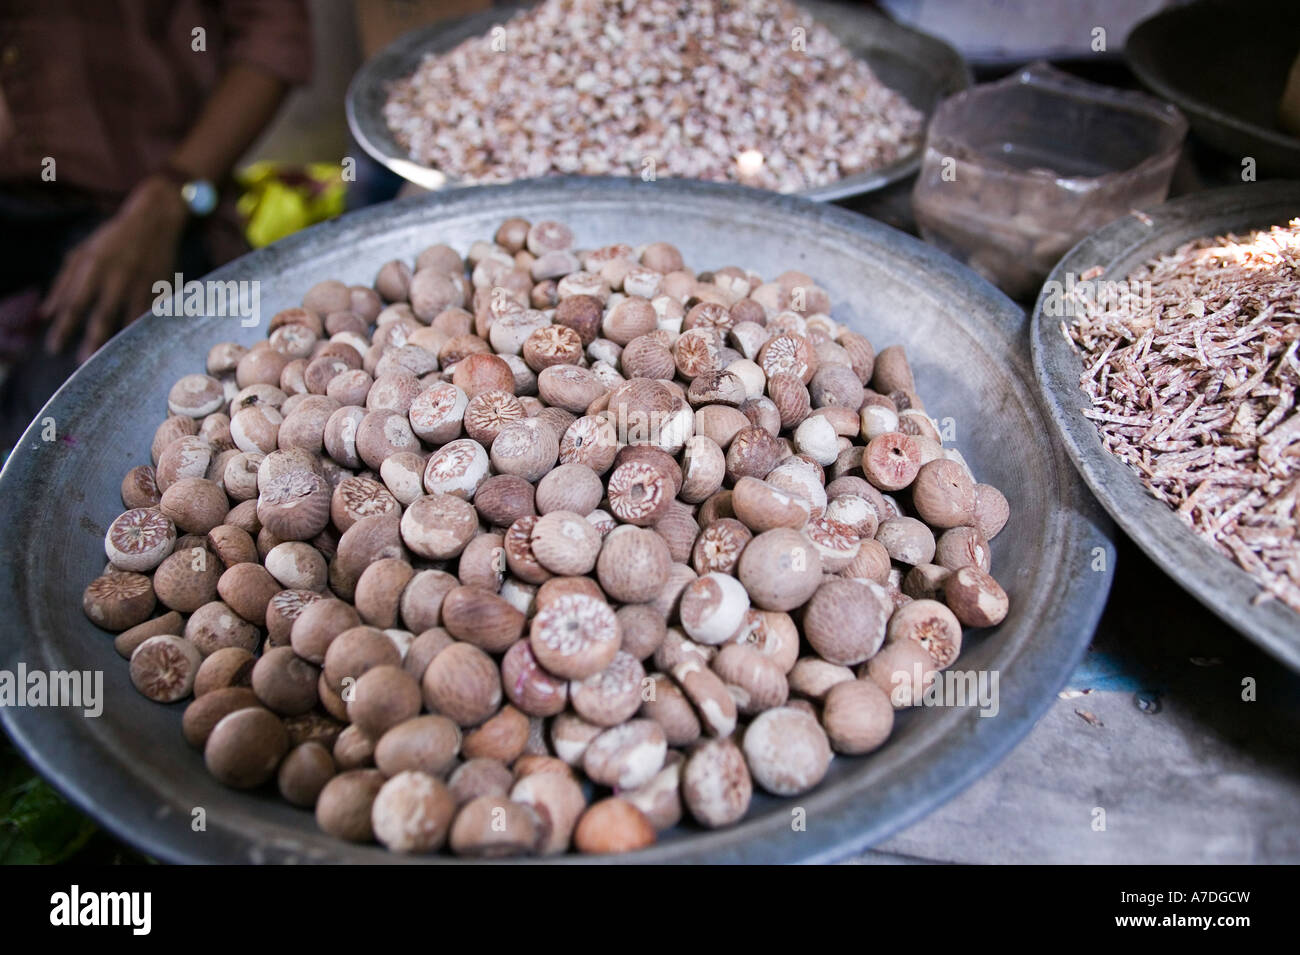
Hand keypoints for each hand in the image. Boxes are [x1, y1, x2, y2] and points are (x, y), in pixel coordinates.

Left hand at [41, 176, 187, 362]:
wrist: (153, 222)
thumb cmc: (112, 238)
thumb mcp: (81, 254)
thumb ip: (63, 283)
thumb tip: (45, 313)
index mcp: (94, 267)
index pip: (75, 303)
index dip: (63, 327)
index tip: (53, 347)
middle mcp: (118, 278)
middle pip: (103, 316)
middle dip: (91, 341)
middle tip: (81, 363)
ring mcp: (142, 285)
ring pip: (129, 320)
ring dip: (119, 342)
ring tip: (109, 361)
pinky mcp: (161, 289)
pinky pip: (151, 317)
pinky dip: (143, 333)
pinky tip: (137, 349)